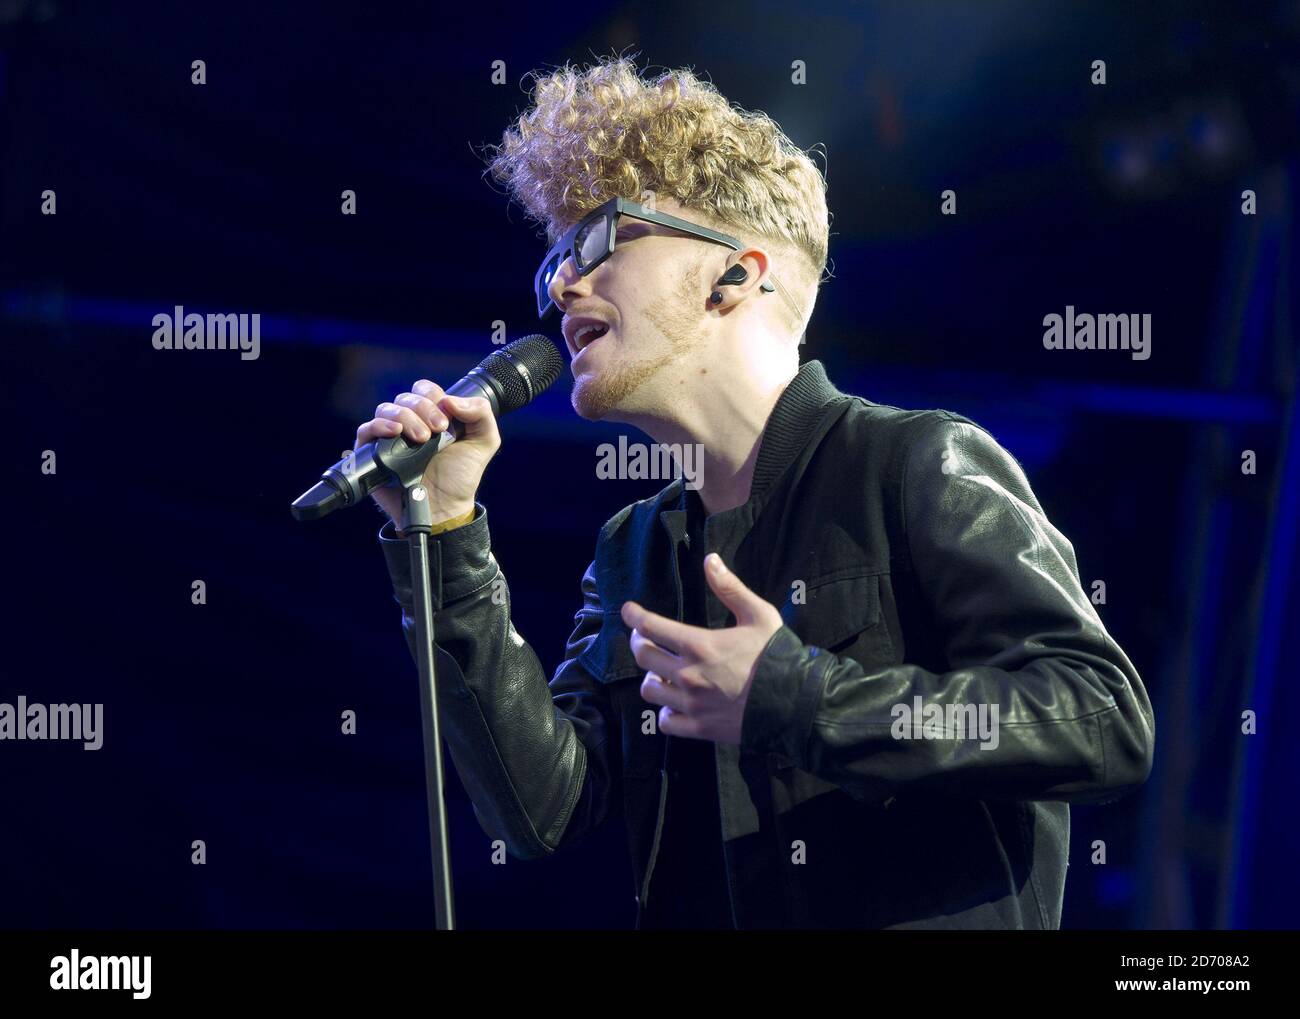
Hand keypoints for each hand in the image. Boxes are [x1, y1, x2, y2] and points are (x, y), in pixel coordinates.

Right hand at [355, 379, 501, 526]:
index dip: (433, 396)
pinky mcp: (373, 452)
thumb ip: (480, 412)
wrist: (444, 508)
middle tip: (438, 431)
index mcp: (433, 415)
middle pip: (406, 397)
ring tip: (421, 439)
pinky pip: (366, 429)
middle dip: (423, 410)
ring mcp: (390, 436)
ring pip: (386, 409)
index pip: (424, 389)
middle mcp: (410, 422)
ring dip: (405, 418)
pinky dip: (380, 426)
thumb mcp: (484, 442)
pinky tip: (395, 432)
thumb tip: (450, 399)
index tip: (446, 421)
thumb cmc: (460, 477)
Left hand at [622, 553, 783, 744]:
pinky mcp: (698, 728)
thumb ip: (730, 588)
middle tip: (647, 638)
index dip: (634, 616)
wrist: (795, 703)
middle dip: (640, 643)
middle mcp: (688, 675)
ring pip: (649, 690)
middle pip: (643, 656)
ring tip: (662, 672)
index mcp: (700, 645)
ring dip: (652, 677)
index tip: (628, 611)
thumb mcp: (758, 614)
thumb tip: (710, 560)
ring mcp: (691, 704)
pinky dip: (666, 712)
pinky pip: (665, 721)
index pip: (651, 627)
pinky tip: (675, 703)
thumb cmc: (777, 656)